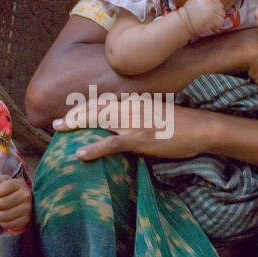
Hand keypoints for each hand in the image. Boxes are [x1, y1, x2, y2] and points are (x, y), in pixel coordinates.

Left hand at [0, 176, 31, 233]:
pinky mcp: (25, 220)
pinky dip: (2, 222)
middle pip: (2, 203)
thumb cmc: (11, 189)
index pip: (2, 190)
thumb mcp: (4, 181)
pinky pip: (8, 224)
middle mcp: (25, 196)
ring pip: (4, 215)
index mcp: (19, 184)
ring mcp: (27, 209)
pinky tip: (3, 217)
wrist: (26, 200)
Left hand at [54, 103, 209, 160]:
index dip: (83, 108)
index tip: (68, 114)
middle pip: (95, 108)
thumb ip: (138, 117)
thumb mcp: (157, 115)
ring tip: (58, 131)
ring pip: (98, 121)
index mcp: (135, 101)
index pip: (103, 102)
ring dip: (76, 125)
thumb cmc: (182, 125)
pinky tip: (79, 154)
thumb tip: (124, 128)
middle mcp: (131, 107)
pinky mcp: (140, 139)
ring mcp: (134, 123)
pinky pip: (111, 144)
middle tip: (54, 123)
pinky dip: (93, 149)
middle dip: (73, 115)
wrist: (203, 128)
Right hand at [179, 0, 225, 37]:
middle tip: (208, 19)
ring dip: (217, 20)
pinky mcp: (213, 16)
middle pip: (221, 7)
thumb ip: (206, 0)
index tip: (208, 13)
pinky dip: (217, 26)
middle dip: (216, 14)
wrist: (183, 23)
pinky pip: (221, 21)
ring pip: (222, 14)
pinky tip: (210, 26)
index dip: (214, 8)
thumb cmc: (188, 16)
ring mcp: (211, 7)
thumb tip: (219, 2)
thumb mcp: (195, 2)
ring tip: (208, 22)